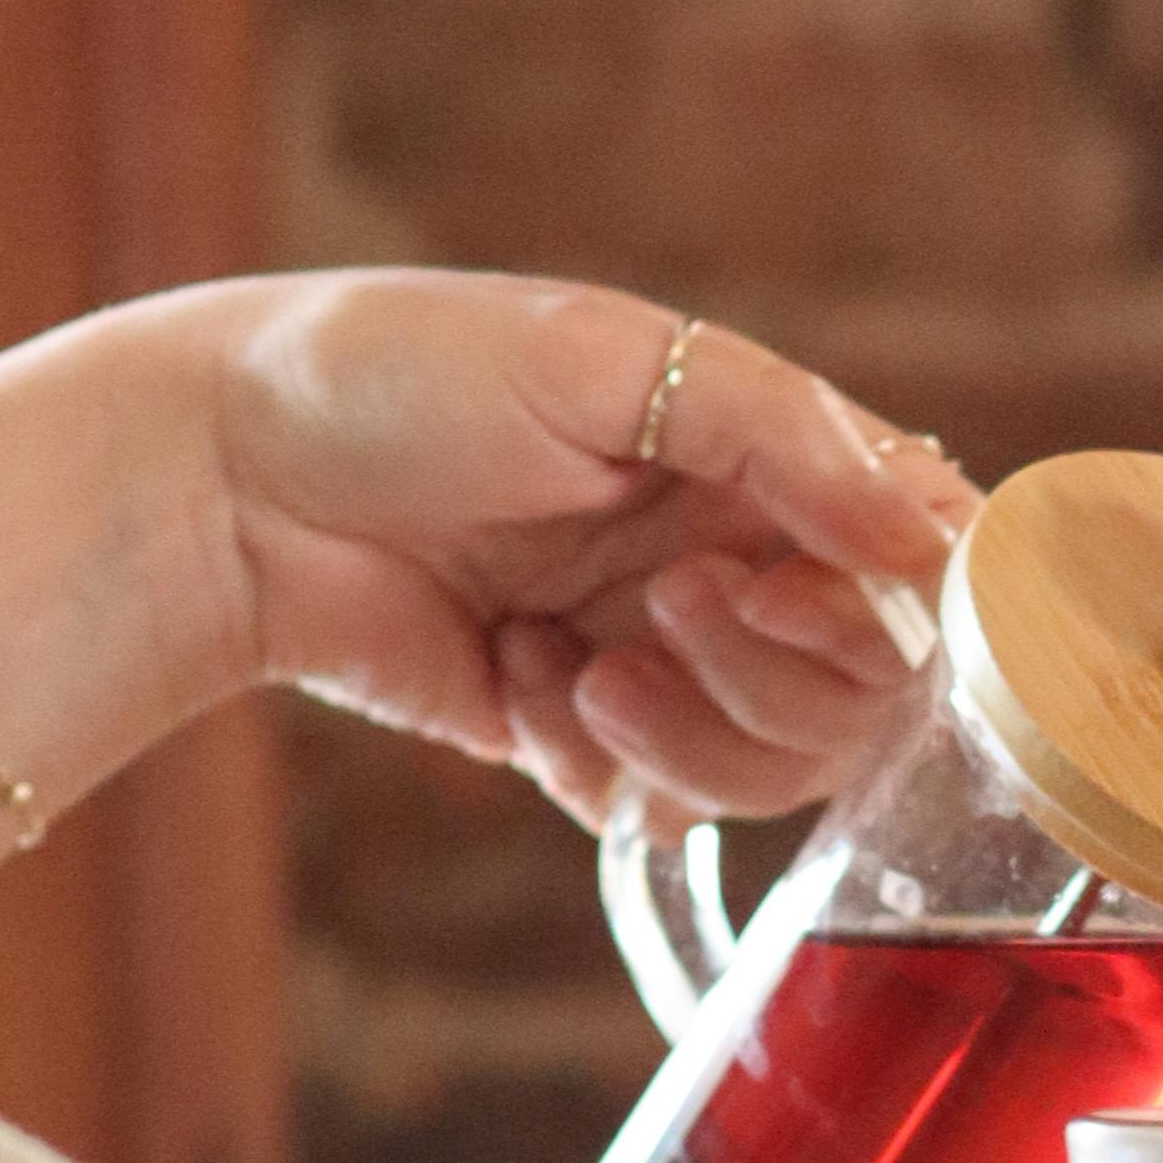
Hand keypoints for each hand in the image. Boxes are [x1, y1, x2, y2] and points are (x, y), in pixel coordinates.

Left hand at [0, 275, 969, 858]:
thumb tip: (943, 528)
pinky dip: (586, 760)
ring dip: (680, 733)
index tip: (783, 591)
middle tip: (658, 610)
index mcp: (758, 449)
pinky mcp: (576, 734)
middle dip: (763, 673)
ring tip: (568, 665)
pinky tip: (505, 680)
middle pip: (854, 693)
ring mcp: (658, 652)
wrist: (219, 482)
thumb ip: (784, 435)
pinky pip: (652, 805)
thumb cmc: (400, 374)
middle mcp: (730, 554)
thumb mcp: (601, 358)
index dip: (879, 609)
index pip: (912, 564)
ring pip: (766, 770)